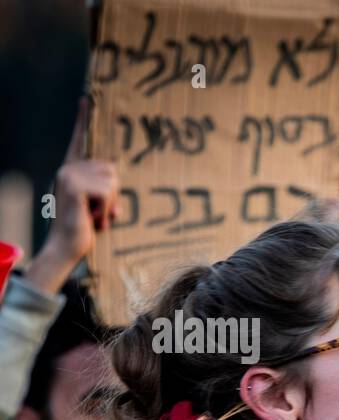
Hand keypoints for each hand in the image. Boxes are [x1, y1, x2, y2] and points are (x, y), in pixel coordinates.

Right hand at [26, 98, 120, 295]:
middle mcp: (69, 167)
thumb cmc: (85, 227)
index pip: (79, 140)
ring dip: (111, 203)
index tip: (86, 98)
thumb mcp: (99, 205)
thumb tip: (114, 180)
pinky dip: (106, 208)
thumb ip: (105, 189)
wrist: (67, 246)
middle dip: (113, 194)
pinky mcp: (74, 184)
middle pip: (112, 169)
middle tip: (99, 212)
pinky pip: (108, 191)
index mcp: (73, 169)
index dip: (84, 119)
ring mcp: (70, 174)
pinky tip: (92, 217)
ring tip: (95, 215)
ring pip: (112, 181)